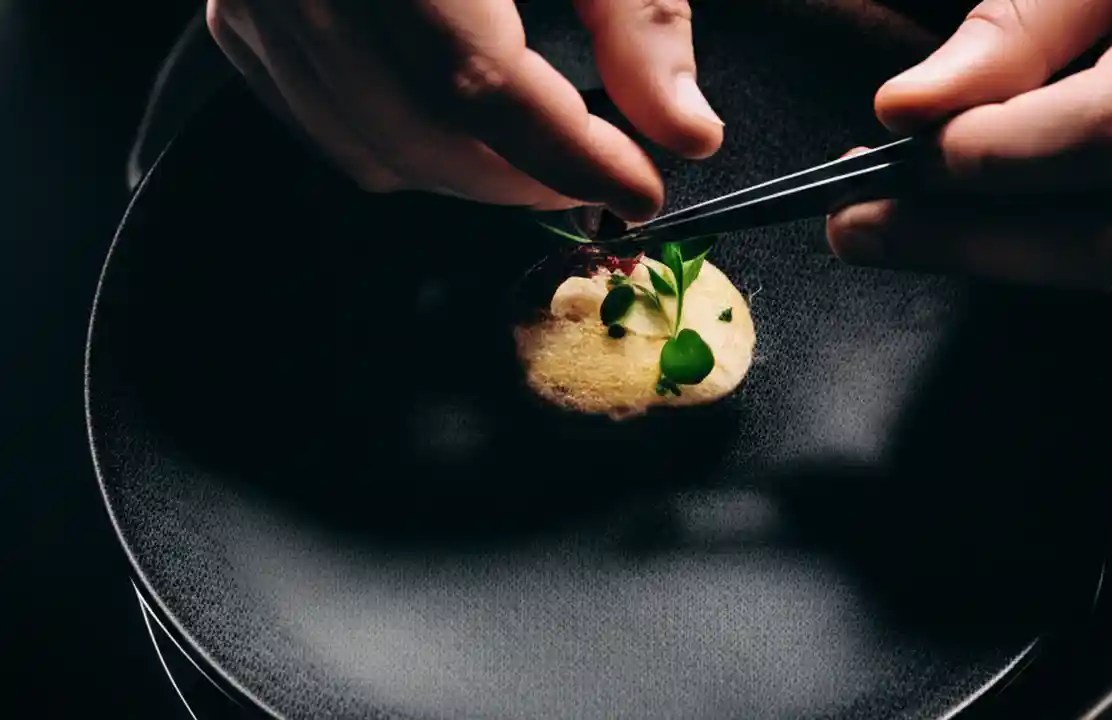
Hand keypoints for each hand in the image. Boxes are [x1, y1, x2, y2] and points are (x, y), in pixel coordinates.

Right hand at [205, 0, 724, 219]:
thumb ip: (636, 15)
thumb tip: (682, 126)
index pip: (480, 84)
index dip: (570, 156)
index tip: (643, 187)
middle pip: (421, 135)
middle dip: (526, 182)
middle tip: (603, 174)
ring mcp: (259, 0)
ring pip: (369, 148)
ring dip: (470, 175)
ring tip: (541, 154)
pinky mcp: (243, 15)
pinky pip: (323, 124)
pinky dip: (402, 148)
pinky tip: (459, 128)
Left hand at [827, 0, 1111, 287]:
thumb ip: (1024, 24)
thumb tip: (914, 106)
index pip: (1111, 131)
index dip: (992, 156)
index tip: (895, 153)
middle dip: (967, 243)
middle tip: (860, 224)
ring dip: (1004, 252)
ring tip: (908, 219)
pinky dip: (1058, 242)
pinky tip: (992, 217)